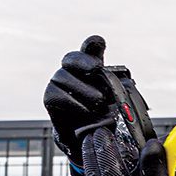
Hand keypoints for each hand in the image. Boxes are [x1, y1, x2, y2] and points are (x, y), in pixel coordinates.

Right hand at [45, 35, 114, 151]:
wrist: (87, 134)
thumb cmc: (103, 111)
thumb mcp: (115, 100)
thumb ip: (118, 88)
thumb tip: (124, 83)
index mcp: (90, 66)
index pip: (90, 49)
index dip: (93, 44)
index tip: (99, 42)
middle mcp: (72, 71)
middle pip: (71, 58)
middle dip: (84, 60)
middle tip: (96, 68)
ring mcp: (58, 83)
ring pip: (62, 77)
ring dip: (83, 89)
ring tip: (99, 102)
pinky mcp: (50, 98)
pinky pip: (56, 95)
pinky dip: (73, 103)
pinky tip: (86, 110)